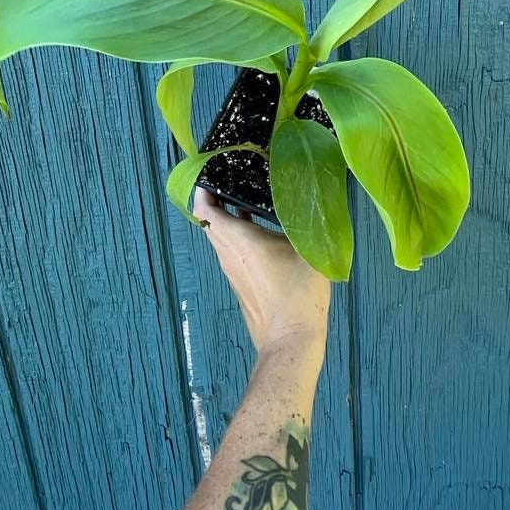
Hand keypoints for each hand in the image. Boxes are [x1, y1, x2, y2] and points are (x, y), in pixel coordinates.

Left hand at [192, 188, 330, 361]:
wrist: (291, 338)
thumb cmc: (297, 291)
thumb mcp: (306, 249)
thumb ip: (302, 222)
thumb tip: (304, 201)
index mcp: (238, 240)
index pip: (205, 208)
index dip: (203, 187)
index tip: (212, 170)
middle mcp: (228, 255)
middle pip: (210, 222)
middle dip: (217, 199)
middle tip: (234, 180)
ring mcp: (233, 273)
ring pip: (221, 239)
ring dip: (229, 219)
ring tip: (249, 202)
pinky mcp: (241, 286)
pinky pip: (232, 253)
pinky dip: (238, 237)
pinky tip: (262, 234)